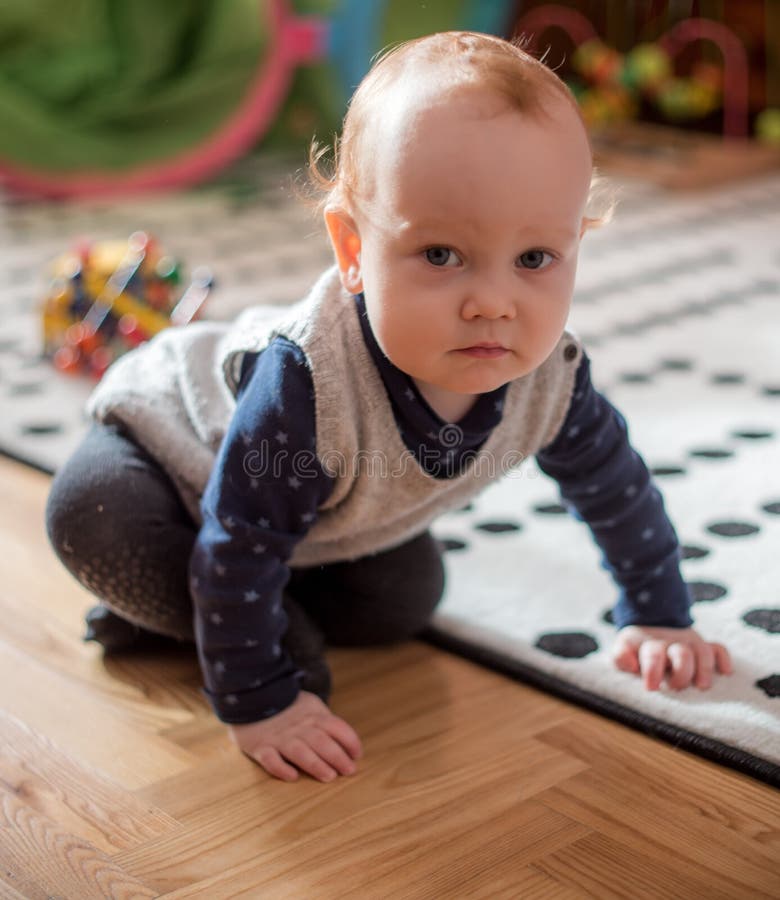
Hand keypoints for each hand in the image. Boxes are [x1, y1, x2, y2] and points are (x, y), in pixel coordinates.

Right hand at [228, 691, 361, 782]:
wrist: (250, 698)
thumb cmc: (286, 707)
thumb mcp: (309, 706)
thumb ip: (324, 721)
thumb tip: (346, 742)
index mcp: (312, 715)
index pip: (336, 726)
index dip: (350, 740)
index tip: (357, 755)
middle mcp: (298, 727)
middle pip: (321, 741)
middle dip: (338, 756)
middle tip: (349, 771)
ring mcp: (279, 738)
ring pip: (299, 751)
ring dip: (316, 764)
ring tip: (329, 776)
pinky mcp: (260, 747)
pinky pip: (270, 759)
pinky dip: (281, 768)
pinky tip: (292, 777)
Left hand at [612, 626, 732, 691]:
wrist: (649, 626)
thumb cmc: (635, 650)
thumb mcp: (622, 651)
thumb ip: (621, 657)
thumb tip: (631, 664)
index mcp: (649, 645)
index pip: (652, 654)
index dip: (652, 671)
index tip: (652, 687)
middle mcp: (671, 643)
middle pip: (682, 653)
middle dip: (682, 673)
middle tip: (677, 688)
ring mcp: (688, 643)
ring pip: (702, 651)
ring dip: (705, 668)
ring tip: (702, 686)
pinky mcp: (702, 645)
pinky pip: (718, 648)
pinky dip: (724, 659)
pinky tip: (726, 672)